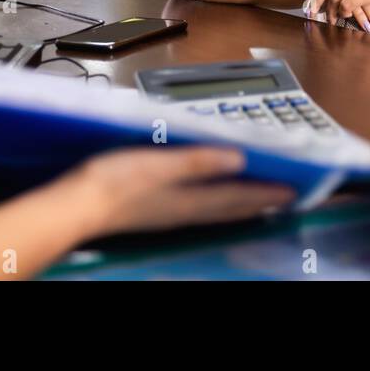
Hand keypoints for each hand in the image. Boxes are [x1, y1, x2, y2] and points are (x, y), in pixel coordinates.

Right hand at [70, 146, 293, 237]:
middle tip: (287, 196)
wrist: (73, 208)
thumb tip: (241, 157)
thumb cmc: (114, 181)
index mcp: (191, 199)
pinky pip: (200, 207)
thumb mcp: (159, 164)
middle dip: (261, 201)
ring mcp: (170, 213)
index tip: (297, 191)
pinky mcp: (155, 210)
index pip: (239, 196)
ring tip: (260, 197)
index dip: (268, 192)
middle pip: (232, 207)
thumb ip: (199, 161)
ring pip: (218, 209)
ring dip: (241, 203)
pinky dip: (218, 201)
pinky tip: (213, 197)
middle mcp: (186, 211)